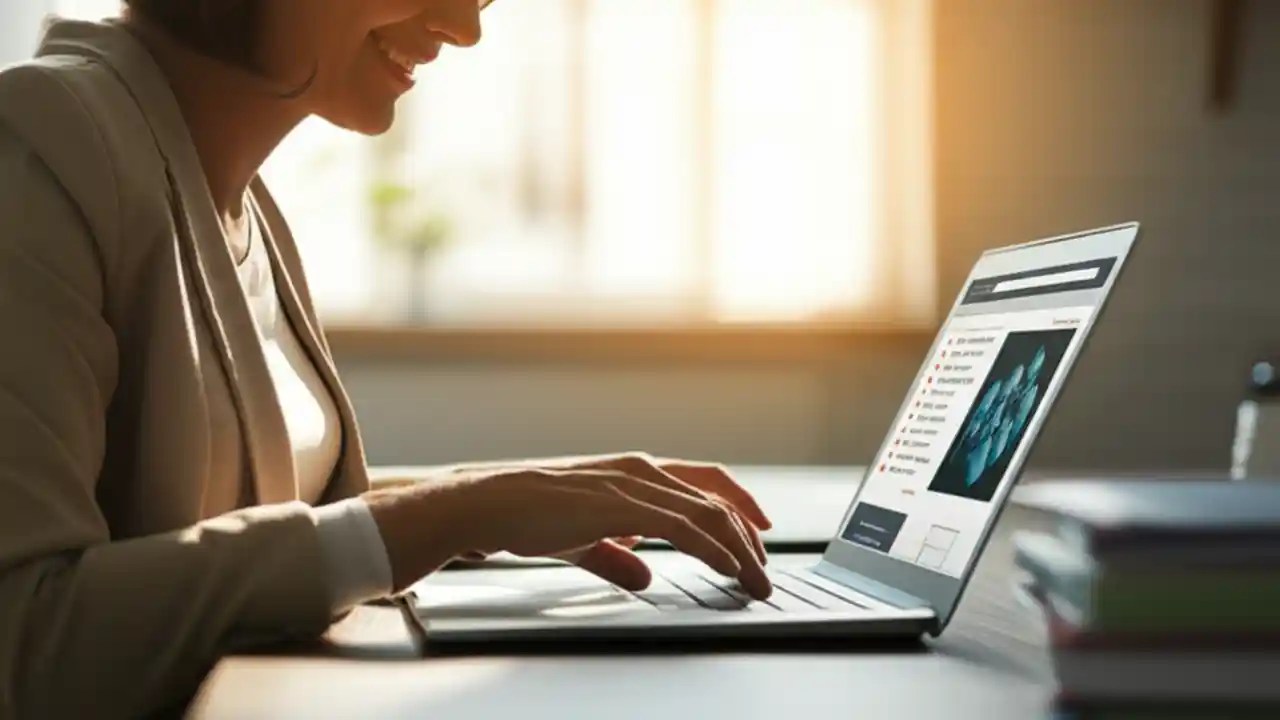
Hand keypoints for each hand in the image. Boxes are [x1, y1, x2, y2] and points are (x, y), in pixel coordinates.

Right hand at [362, 453, 772, 599]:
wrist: (493, 504)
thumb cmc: (531, 514)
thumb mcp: (586, 535)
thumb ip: (619, 554)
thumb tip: (645, 573)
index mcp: (636, 471)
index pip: (704, 482)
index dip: (738, 503)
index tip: (759, 529)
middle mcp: (643, 471)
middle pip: (715, 499)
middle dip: (747, 537)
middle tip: (763, 569)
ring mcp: (636, 485)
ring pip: (708, 514)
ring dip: (739, 550)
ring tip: (755, 580)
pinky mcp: (626, 505)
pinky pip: (685, 528)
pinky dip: (714, 549)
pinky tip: (728, 568)